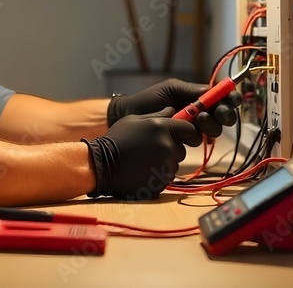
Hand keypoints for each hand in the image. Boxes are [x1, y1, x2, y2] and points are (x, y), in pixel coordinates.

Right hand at [82, 108, 201, 199]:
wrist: (102, 165)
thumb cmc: (116, 139)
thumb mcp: (134, 120)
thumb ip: (157, 115)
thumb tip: (172, 110)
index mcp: (162, 128)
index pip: (191, 131)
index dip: (189, 134)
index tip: (184, 136)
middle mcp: (167, 146)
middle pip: (182, 149)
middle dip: (172, 148)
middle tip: (152, 148)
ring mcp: (165, 166)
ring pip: (174, 163)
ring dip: (165, 161)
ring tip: (144, 159)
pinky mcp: (161, 181)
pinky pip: (166, 176)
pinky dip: (158, 174)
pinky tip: (142, 170)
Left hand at [107, 79, 238, 137]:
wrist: (130, 117)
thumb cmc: (149, 99)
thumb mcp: (171, 89)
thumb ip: (192, 90)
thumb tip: (213, 91)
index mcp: (199, 97)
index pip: (223, 98)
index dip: (232, 99)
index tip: (233, 100)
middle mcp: (201, 113)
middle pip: (225, 116)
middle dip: (224, 115)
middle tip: (214, 113)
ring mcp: (195, 128)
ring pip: (215, 130)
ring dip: (209, 126)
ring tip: (196, 121)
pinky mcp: (186, 141)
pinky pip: (199, 142)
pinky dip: (196, 138)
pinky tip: (186, 135)